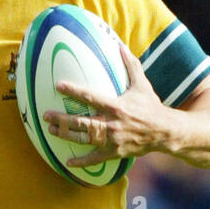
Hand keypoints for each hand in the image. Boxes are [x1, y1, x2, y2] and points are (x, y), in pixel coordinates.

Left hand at [43, 43, 175, 168]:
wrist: (163, 131)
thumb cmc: (151, 106)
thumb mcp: (142, 84)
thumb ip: (130, 65)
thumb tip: (120, 45)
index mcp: (116, 106)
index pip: (90, 97)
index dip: (73, 91)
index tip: (58, 86)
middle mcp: (111, 123)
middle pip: (80, 122)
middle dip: (61, 119)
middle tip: (45, 115)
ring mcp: (111, 140)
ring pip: (83, 139)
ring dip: (65, 135)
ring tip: (51, 130)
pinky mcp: (114, 152)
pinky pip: (95, 158)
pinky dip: (81, 162)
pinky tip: (67, 162)